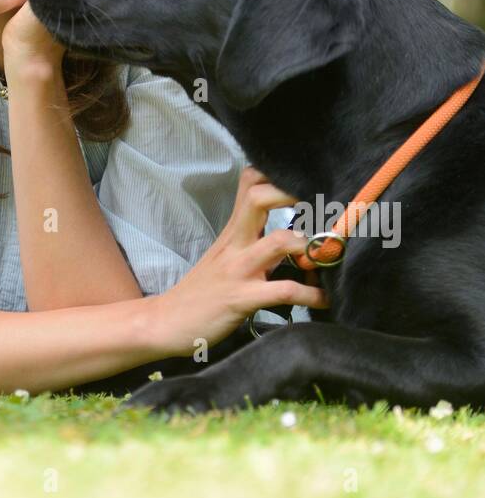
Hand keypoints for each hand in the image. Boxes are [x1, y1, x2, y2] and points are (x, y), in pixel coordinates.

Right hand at [147, 166, 331, 357]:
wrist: (167, 321)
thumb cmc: (200, 289)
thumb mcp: (223, 255)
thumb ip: (250, 241)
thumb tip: (290, 238)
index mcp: (232, 230)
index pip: (250, 182)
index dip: (278, 176)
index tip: (306, 186)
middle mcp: (235, 243)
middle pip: (259, 196)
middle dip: (294, 196)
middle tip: (324, 212)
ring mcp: (238, 270)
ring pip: (280, 241)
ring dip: (311, 248)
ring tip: (329, 259)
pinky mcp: (242, 299)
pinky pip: (284, 291)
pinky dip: (311, 295)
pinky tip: (324, 300)